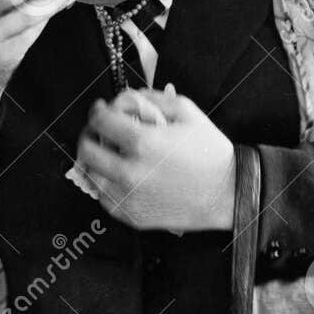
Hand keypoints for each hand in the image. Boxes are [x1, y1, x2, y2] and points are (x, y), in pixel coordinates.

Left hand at [75, 85, 236, 232]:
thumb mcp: (187, 110)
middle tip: (97, 130)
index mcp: (143, 142)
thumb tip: (127, 98)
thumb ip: (152, 98)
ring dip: (94, 161)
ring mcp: (130, 198)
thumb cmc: (209, 151)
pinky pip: (104, 199)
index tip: (102, 108)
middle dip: (89, 134)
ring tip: (107, 153)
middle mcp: (130, 172)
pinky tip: (118, 176)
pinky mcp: (133, 216)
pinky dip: (105, 184)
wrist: (227, 192)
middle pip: (86, 150)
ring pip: (91, 177)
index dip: (98, 110)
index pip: (100, 122)